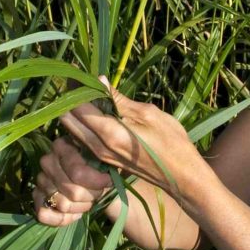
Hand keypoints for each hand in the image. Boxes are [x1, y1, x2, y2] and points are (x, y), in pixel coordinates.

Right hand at [31, 132, 113, 227]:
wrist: (97, 183)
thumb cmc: (104, 168)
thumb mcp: (109, 159)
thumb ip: (108, 158)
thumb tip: (108, 172)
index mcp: (63, 146)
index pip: (78, 173)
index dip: (97, 183)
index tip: (109, 182)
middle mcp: (47, 160)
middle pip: (72, 191)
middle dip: (91, 196)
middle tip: (98, 192)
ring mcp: (40, 179)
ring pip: (62, 204)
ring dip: (81, 207)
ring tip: (88, 201)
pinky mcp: (36, 196)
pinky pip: (43, 215)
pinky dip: (63, 219)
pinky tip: (75, 213)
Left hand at [57, 82, 205, 206]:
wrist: (180, 176)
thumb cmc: (171, 142)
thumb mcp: (149, 114)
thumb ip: (120, 100)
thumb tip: (99, 81)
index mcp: (109, 133)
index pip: (77, 107)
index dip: (75, 88)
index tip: (78, 73)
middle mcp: (98, 147)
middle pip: (68, 120)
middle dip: (70, 100)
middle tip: (81, 83)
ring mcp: (100, 156)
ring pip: (73, 131)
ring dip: (74, 112)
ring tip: (86, 94)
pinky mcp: (105, 160)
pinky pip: (83, 140)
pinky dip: (82, 125)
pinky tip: (95, 113)